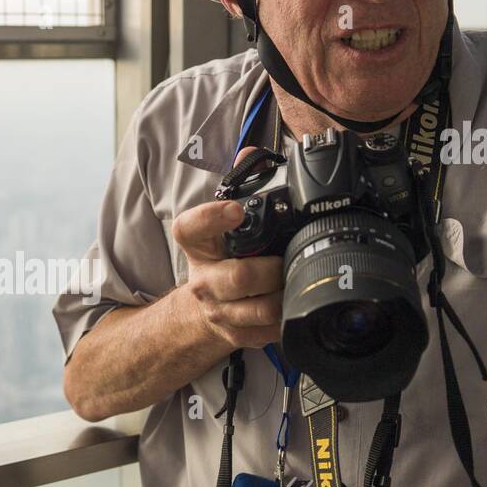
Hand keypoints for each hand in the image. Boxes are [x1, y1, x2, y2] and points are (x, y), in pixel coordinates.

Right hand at [171, 146, 284, 352]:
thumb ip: (239, 185)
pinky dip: (289, 316)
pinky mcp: (236, 335)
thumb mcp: (223, 224)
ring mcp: (219, 311)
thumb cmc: (222, 259)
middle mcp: (203, 280)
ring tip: (295, 280)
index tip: (236, 209)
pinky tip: (293, 303)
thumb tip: (251, 152)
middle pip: (238, 277)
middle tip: (286, 259)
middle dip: (272, 269)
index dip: (211, 217)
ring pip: (261, 309)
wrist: (205, 310)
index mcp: (197, 246)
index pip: (190, 228)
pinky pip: (271, 330)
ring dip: (286, 294)